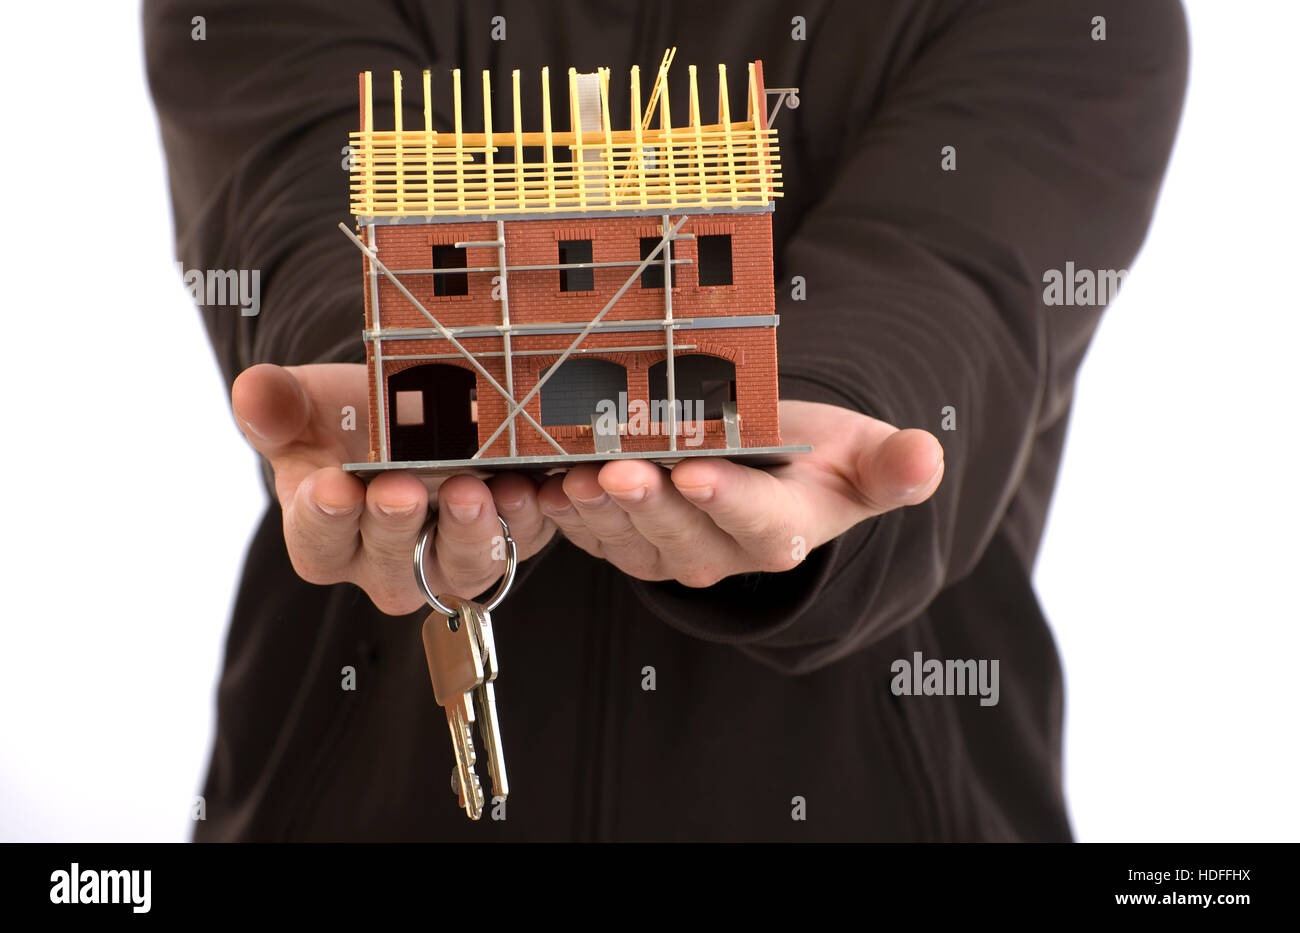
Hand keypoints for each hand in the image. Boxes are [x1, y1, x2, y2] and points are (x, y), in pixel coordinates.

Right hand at [230, 363, 555, 614]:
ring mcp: (449, 556)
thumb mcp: (307, 403)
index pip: (317, 543)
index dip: (323, 520)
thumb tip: (250, 393)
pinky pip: (521, 542)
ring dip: (467, 533)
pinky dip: (525, 517)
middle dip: (396, 527)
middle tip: (401, 489)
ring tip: (470, 491)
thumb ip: (276, 405)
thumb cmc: (348, 420)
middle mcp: (387, 563)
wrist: (413, 409)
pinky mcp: (506, 538)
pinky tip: (524, 486)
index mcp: (326, 536)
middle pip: (389, 565)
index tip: (329, 488)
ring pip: (459, 567)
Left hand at [525, 400, 943, 587]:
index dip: (726, 500)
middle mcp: (723, 553)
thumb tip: (929, 457)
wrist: (777, 476)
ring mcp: (672, 551)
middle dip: (646, 502)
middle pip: (681, 533)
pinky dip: (568, 513)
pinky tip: (543, 486)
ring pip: (631, 539)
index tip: (697, 473)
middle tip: (615, 468)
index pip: (757, 521)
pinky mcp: (632, 542)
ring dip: (597, 510)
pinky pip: (596, 536)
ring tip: (570, 476)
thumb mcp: (866, 456)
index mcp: (782, 530)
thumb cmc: (821, 461)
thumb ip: (893, 466)